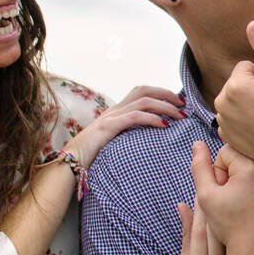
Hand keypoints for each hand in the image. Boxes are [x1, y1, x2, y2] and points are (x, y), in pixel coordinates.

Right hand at [68, 85, 185, 165]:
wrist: (69, 165)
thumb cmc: (92, 157)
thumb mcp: (114, 143)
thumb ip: (129, 137)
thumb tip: (150, 142)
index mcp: (116, 112)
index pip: (140, 92)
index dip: (161, 93)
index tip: (179, 103)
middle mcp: (114, 110)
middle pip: (143, 90)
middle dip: (166, 94)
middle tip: (184, 105)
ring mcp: (110, 117)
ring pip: (143, 101)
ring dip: (165, 106)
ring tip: (180, 116)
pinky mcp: (107, 127)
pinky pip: (134, 117)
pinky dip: (152, 118)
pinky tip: (164, 124)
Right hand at [190, 140, 253, 254]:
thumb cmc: (230, 226)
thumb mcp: (206, 195)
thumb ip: (199, 166)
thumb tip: (197, 145)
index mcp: (251, 164)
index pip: (225, 152)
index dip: (217, 172)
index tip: (221, 191)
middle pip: (241, 160)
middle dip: (230, 176)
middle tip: (231, 200)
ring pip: (253, 173)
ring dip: (244, 184)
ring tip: (242, 207)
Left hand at [213, 21, 253, 163]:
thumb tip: (251, 23)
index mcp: (234, 85)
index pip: (246, 67)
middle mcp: (221, 102)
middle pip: (238, 83)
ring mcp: (222, 121)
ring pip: (235, 100)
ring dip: (248, 104)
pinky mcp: (225, 136)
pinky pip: (232, 118)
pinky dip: (243, 121)